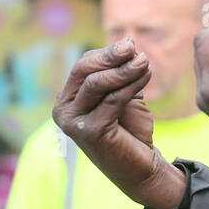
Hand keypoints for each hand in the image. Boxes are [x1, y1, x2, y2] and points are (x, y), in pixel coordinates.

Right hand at [52, 39, 186, 208]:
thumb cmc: (131, 131)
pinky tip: (145, 76)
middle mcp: (63, 111)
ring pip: (97, 84)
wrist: (142, 166)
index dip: (106, 53)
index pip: (82, 67)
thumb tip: (127, 42)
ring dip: (124, 70)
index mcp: (67, 100)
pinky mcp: (91, 132)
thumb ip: (121, 74)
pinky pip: (112, 100)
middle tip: (135, 49)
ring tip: (145, 61)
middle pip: (84, 72)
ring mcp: (74, 122)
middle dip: (111, 57)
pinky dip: (130, 85)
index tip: (130, 44)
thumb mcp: (124, 96)